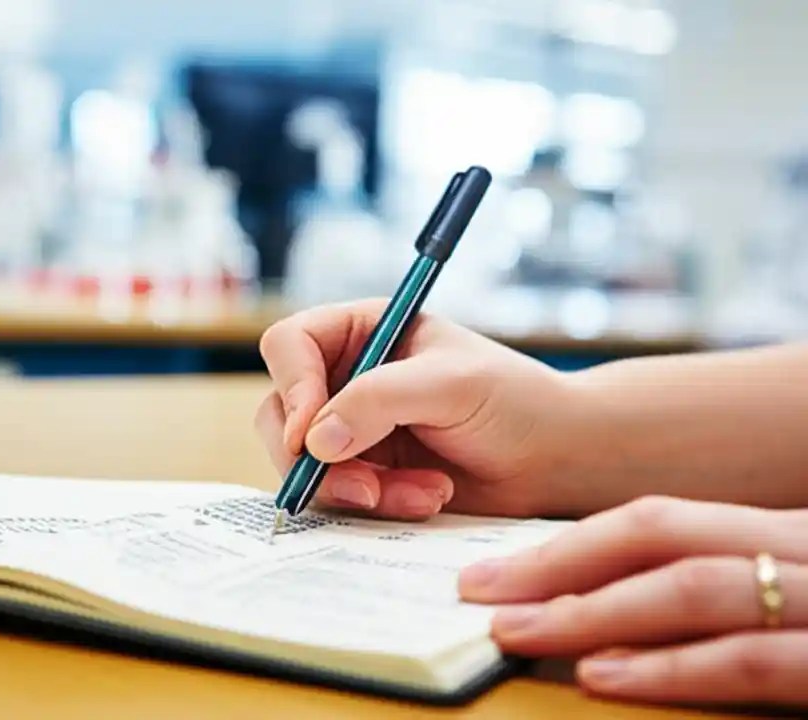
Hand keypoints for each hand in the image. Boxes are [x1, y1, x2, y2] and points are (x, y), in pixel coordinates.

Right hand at [255, 300, 576, 518]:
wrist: (558, 460)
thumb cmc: (516, 401)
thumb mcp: (450, 384)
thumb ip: (378, 401)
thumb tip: (313, 440)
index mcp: (361, 332)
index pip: (289, 346)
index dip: (291, 387)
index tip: (311, 435)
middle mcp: (345, 378)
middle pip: (281, 412)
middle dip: (314, 458)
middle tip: (362, 488)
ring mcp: (351, 430)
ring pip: (305, 464)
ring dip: (355, 487)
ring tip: (418, 493)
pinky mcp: (365, 475)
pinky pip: (337, 497)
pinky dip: (377, 505)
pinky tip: (428, 498)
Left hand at [459, 496, 807, 707]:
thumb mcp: (789, 596)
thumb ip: (714, 594)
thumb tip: (598, 617)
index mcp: (780, 534)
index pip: (657, 522)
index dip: (567, 546)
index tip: (492, 572)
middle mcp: (799, 551)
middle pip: (660, 535)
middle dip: (558, 564)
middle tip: (479, 594)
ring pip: (693, 587)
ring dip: (595, 610)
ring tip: (519, 632)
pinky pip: (748, 659)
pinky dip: (670, 668)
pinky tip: (602, 675)